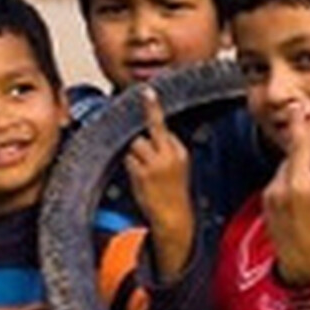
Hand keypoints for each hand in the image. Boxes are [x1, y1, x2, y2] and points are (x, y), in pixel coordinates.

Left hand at [124, 86, 195, 275]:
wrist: (173, 217)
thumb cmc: (172, 193)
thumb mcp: (177, 168)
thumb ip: (166, 150)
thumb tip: (147, 135)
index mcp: (180, 152)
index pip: (164, 129)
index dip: (154, 120)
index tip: (149, 93)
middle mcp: (170, 154)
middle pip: (153, 126)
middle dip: (150, 109)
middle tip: (146, 92)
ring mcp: (156, 163)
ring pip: (136, 144)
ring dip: (134, 154)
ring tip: (142, 171)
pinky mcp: (143, 174)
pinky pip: (129, 160)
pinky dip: (130, 166)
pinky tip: (139, 179)